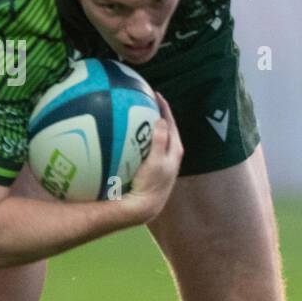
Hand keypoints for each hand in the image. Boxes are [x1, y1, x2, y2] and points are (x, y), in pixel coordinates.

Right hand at [125, 93, 183, 222]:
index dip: (164, 108)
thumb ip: (160, 141)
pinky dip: (139, 137)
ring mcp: (159, 160)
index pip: (171, 123)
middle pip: (164, 128)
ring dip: (147, 125)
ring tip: (136, 112)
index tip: (155, 94)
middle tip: (145, 100)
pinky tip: (126, 134)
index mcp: (175, 150)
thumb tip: (161, 120)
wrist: (145, 206)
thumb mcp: (157, 162)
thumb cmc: (152, 184)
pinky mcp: (150, 166)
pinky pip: (145, 146)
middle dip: (156, 113)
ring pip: (155, 137)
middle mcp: (169, 154)